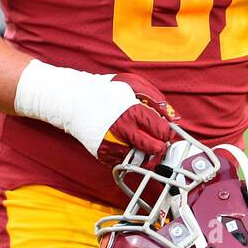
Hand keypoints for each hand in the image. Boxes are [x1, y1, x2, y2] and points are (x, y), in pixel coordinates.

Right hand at [12, 60, 180, 167]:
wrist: (73, 99)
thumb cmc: (105, 90)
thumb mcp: (133, 85)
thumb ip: (156, 99)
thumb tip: (174, 117)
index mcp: (133, 112)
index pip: (162, 131)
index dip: (167, 132)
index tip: (165, 131)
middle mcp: (123, 131)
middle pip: (153, 149)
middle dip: (160, 146)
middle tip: (159, 142)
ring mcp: (111, 144)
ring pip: (139, 159)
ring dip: (145, 153)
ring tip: (142, 143)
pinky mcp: (102, 153)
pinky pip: (123, 162)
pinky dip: (128, 157)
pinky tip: (126, 145)